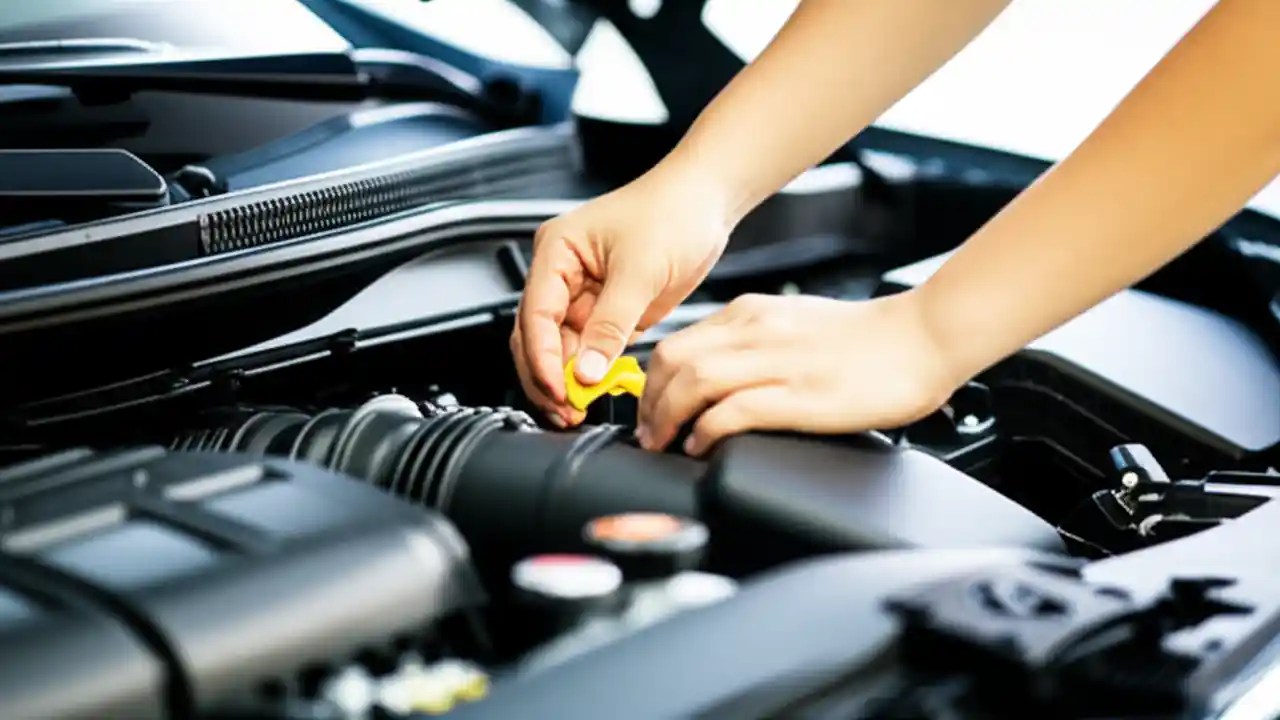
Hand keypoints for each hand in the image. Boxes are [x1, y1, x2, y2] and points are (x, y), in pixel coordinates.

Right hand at [512, 168, 732, 426]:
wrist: (707, 202)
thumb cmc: (673, 211)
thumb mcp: (640, 271)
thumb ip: (610, 325)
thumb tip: (586, 372)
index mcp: (556, 250)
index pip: (535, 313)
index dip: (541, 357)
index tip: (558, 389)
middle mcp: (562, 273)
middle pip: (536, 336)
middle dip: (547, 376)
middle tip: (566, 409)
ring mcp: (583, 294)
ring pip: (559, 348)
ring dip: (567, 380)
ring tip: (578, 410)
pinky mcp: (607, 311)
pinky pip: (588, 350)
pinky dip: (589, 374)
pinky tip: (596, 395)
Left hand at [636, 291, 962, 455]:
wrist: (922, 337)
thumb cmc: (866, 341)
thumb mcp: (793, 325)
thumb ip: (753, 343)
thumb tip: (715, 380)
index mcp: (751, 313)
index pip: (677, 342)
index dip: (652, 382)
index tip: (650, 410)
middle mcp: (756, 330)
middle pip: (672, 360)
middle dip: (649, 402)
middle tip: (648, 434)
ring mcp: (777, 361)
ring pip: (692, 382)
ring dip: (668, 418)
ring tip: (665, 444)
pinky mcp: (800, 394)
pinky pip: (732, 410)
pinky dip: (706, 431)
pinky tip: (702, 446)